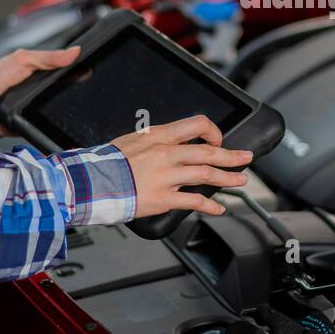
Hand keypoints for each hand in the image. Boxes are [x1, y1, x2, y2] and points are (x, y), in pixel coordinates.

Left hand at [0, 45, 82, 134]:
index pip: (67, 73)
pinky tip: (59, 123)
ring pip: (59, 110)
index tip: (92, 73)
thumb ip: (50, 57)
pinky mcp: (32, 124)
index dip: (80, 73)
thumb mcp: (26, 59)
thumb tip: (75, 51)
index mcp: (43, 74)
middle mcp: (43, 91)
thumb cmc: (0, 75)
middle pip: (66, 93)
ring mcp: (38, 108)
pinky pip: (47, 126)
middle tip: (84, 93)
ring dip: (65, 111)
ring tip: (73, 109)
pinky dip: (52, 126)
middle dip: (75, 94)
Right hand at [111, 115, 251, 218]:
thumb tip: (168, 144)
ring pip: (207, 175)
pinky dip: (210, 206)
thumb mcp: (131, 140)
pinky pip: (194, 202)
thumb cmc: (105, 163)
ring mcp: (166, 176)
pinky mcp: (163, 199)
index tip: (218, 140)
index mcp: (159, 136)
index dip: (213, 132)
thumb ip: (154, 142)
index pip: (197, 125)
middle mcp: (166, 153)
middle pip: (209, 152)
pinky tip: (218, 209)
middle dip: (231, 156)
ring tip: (241, 181)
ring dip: (228, 178)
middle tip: (246, 158)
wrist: (89, 182)